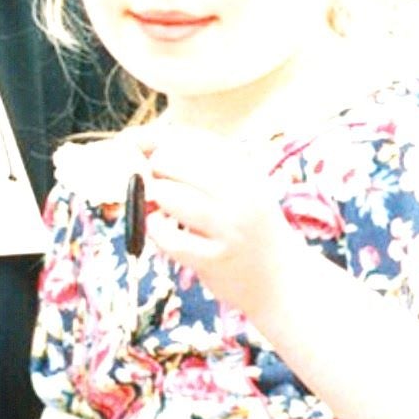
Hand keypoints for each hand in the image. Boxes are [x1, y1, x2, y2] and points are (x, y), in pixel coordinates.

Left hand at [136, 124, 307, 316]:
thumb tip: (137, 141)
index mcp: (244, 169)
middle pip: (172, 161)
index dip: (155, 139)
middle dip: (152, 168)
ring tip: (162, 206)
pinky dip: (155, 229)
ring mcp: (229, 228)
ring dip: (153, 199)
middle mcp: (240, 194)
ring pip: (167, 196)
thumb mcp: (237, 184)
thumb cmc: (248, 225)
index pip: (189, 139)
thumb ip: (196, 161)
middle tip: (154, 181)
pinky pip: (167, 237)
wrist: (281, 279)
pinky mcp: (215, 260)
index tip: (137, 145)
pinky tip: (162, 228)